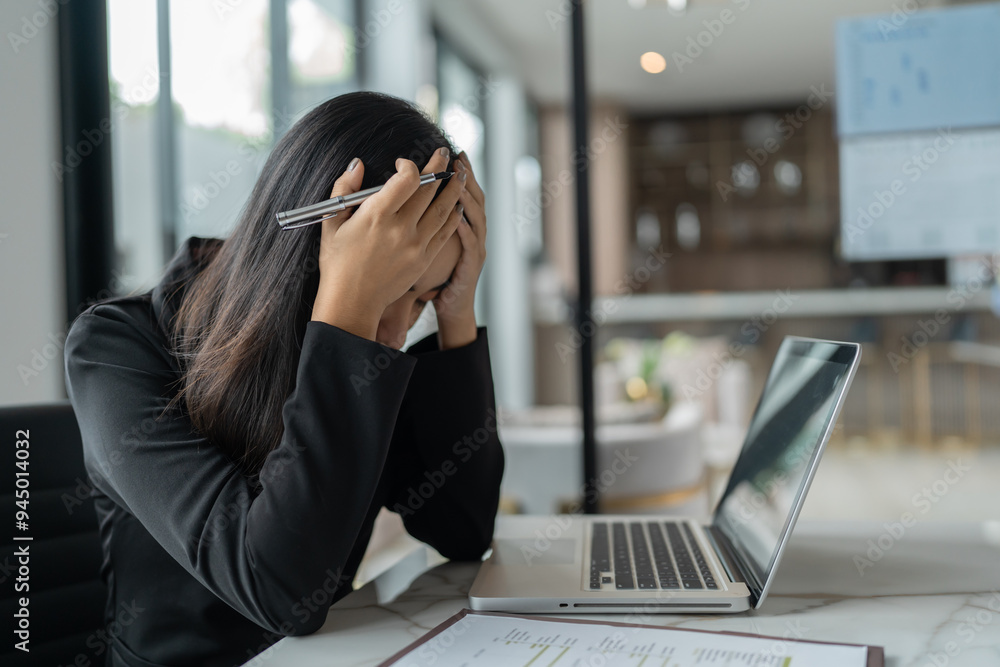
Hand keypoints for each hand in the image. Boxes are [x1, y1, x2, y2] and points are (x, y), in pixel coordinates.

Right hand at [311, 147, 464, 340]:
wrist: (351, 302)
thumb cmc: (338, 262)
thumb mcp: (332, 222)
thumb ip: (345, 189)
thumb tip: (358, 163)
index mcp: (377, 216)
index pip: (407, 179)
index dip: (410, 165)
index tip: (404, 163)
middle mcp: (400, 229)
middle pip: (429, 190)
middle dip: (439, 167)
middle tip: (444, 153)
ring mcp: (416, 245)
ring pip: (443, 209)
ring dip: (454, 188)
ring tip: (461, 173)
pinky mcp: (424, 259)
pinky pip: (445, 232)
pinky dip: (453, 216)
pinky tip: (457, 205)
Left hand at [433, 152, 486, 348]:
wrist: (450, 304)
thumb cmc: (437, 273)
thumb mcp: (427, 240)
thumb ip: (420, 217)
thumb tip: (405, 195)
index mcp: (460, 224)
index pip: (461, 191)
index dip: (458, 172)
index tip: (451, 153)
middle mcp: (472, 231)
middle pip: (473, 197)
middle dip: (466, 176)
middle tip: (457, 158)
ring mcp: (475, 247)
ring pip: (476, 216)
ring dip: (468, 197)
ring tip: (459, 180)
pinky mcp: (472, 264)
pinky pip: (472, 243)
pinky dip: (466, 229)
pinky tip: (459, 217)